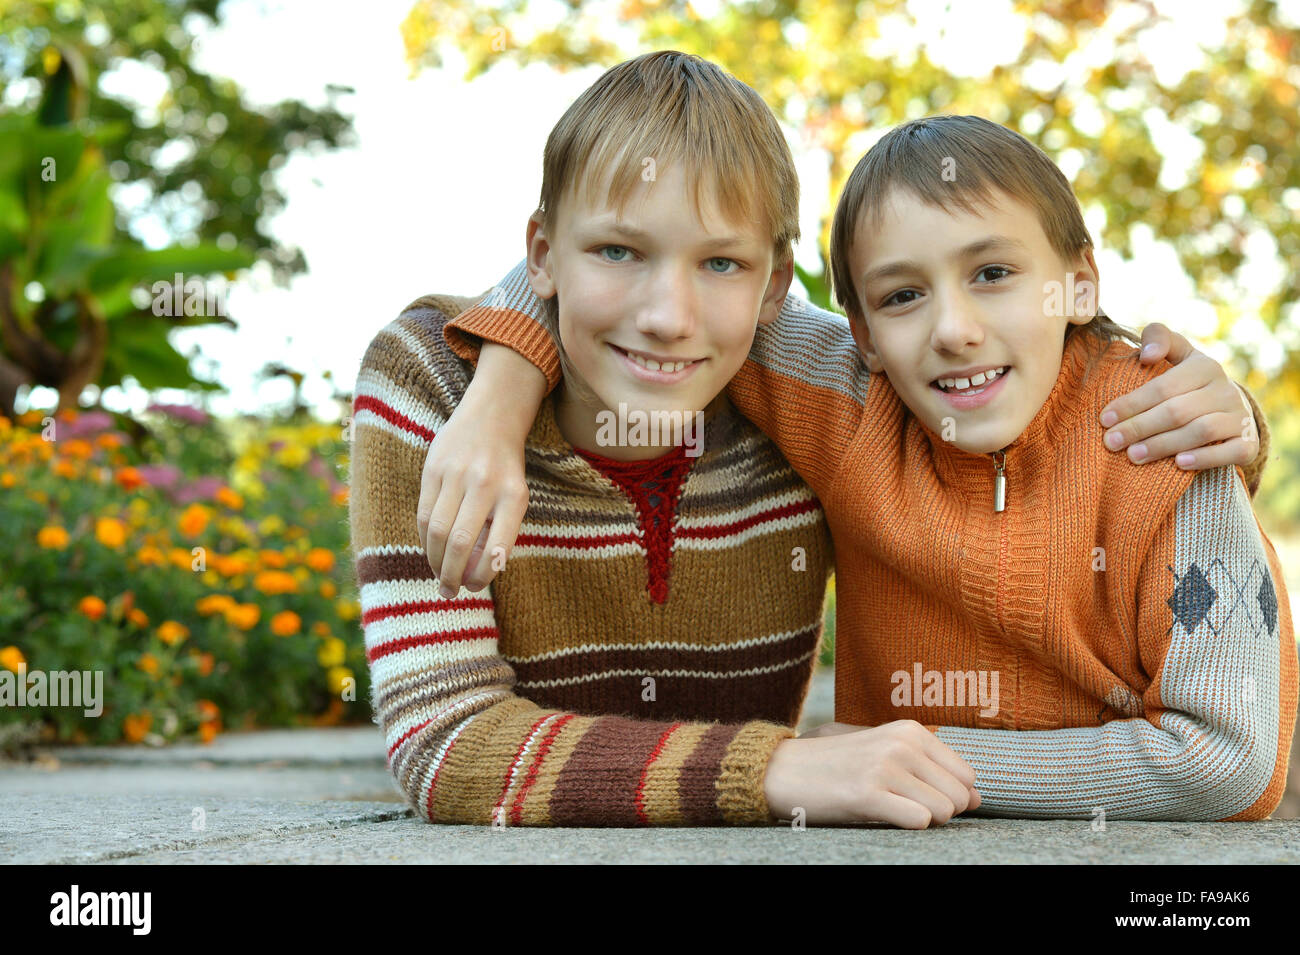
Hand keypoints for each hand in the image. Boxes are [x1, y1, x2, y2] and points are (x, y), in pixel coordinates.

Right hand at [417, 343, 543, 595]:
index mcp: (515, 495)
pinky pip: (424, 514)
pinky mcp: (433, 468)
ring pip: (437, 531)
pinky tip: (431, 549)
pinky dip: (425, 539)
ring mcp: (457, 474)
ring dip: (435, 561)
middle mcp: (486, 483)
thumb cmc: (505, 468)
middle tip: (450, 591)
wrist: (492, 416)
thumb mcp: (515, 495)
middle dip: (452, 574)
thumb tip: (474, 574)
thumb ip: (499, 529)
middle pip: (461, 543)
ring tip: (439, 575)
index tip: (475, 587)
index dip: (483, 575)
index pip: (497, 548)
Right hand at [764, 720, 981, 828]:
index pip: (967, 776)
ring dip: (920, 819)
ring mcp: (885, 767)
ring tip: (885, 806)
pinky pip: (918, 821)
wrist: (781, 770)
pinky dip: (906, 825)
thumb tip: (977, 798)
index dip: (949, 796)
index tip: (916, 795)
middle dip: (939, 811)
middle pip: (960, 797)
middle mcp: (902, 743)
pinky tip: (878, 814)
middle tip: (899, 804)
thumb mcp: (885, 751)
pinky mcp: (867, 793)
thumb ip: (930, 768)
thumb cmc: (836, 765)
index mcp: (911, 730)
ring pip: (943, 812)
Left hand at [1099, 323, 1257, 470]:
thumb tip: (1147, 354)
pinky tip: (1179, 463)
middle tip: (1111, 442)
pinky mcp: (1249, 444)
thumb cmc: (1189, 382)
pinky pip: (1230, 452)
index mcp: (1205, 367)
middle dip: (1140, 428)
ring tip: (1133, 456)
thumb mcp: (1177, 354)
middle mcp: (1226, 391)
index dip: (1132, 403)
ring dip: (1163, 445)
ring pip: (1200, 432)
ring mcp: (1240, 418)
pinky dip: (1205, 458)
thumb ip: (1158, 338)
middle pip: (1177, 412)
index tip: (1104, 419)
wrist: (1230, 410)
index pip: (1163, 387)